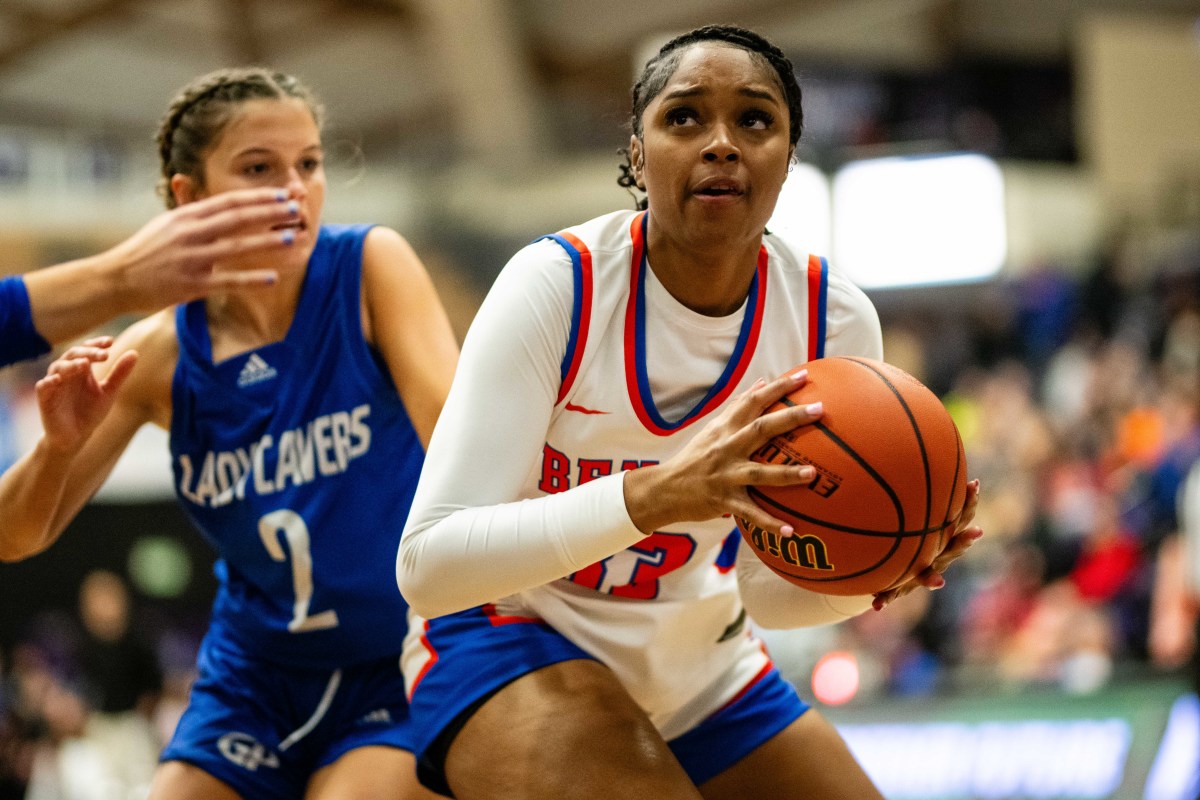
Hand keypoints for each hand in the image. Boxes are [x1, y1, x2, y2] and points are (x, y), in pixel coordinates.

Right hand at [35, 338, 137, 453]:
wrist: (76, 437)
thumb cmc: (91, 411)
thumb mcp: (109, 392)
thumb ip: (119, 374)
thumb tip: (135, 353)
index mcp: (82, 368)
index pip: (87, 349)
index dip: (96, 344)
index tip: (110, 342)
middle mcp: (67, 372)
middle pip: (74, 354)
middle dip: (88, 352)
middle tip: (103, 354)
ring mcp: (55, 383)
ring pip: (58, 367)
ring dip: (71, 365)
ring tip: (85, 364)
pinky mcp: (45, 398)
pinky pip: (43, 386)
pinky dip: (49, 382)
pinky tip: (57, 380)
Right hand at [108, 187, 300, 308]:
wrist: (115, 279)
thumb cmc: (146, 252)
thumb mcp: (167, 225)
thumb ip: (192, 211)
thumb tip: (211, 196)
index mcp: (186, 216)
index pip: (228, 202)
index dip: (258, 198)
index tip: (283, 196)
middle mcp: (189, 234)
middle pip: (237, 219)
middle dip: (270, 214)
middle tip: (297, 210)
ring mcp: (190, 258)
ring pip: (236, 247)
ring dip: (266, 242)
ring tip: (292, 238)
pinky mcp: (190, 284)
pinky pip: (227, 281)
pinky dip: (251, 279)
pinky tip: (273, 278)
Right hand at [624, 369, 824, 533]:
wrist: (664, 489)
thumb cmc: (695, 457)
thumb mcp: (713, 428)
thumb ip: (738, 407)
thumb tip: (763, 382)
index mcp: (725, 429)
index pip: (753, 402)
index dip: (778, 388)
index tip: (803, 376)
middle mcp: (726, 448)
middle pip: (760, 429)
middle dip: (790, 418)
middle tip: (819, 409)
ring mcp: (725, 475)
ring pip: (758, 473)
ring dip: (786, 474)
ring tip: (812, 473)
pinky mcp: (723, 501)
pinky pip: (749, 513)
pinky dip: (768, 522)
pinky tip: (789, 530)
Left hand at [872, 479, 982, 609]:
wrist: (878, 563)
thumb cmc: (890, 529)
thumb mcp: (893, 508)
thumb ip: (894, 484)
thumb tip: (889, 438)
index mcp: (936, 532)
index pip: (956, 513)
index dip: (966, 500)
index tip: (973, 485)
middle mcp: (935, 551)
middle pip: (953, 545)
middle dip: (963, 538)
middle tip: (976, 531)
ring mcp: (920, 570)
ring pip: (928, 573)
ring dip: (930, 577)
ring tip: (937, 580)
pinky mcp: (901, 584)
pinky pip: (895, 590)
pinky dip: (886, 596)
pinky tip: (875, 604)